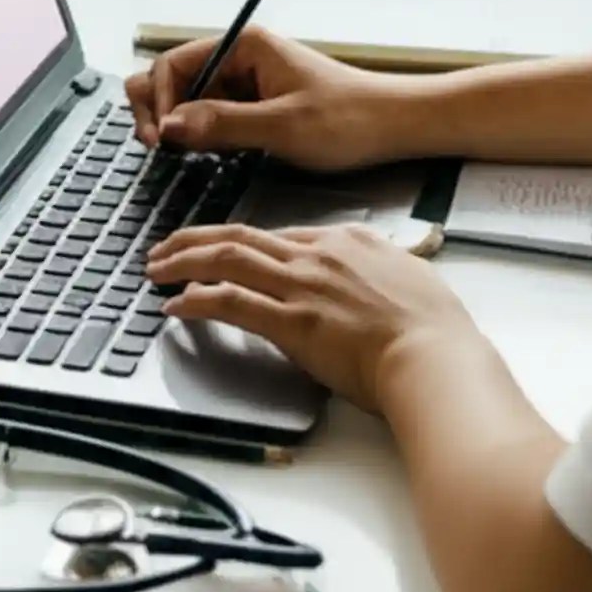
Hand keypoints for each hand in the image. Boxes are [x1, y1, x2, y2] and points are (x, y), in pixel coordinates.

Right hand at [125, 27, 392, 171]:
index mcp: (244, 48)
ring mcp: (245, 85)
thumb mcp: (282, 127)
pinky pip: (211, 119)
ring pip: (189, 102)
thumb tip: (170, 127)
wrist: (393, 128)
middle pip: (173, 80)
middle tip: (159, 149)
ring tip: (180, 155)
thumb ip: (222, 125)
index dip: (158, 100)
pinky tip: (202, 155)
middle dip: (159, 111)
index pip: (173, 64)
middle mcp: (239, 61)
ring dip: (178, 127)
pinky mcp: (254, 110)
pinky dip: (199, 137)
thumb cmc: (349, 120)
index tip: (160, 139)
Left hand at [146, 224, 473, 412]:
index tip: (223, 249)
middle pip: (242, 235)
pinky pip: (230, 301)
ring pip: (227, 258)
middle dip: (196, 239)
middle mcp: (319, 256)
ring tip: (157, 269)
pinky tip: (176, 305)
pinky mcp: (291, 322)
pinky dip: (196, 299)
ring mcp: (302, 286)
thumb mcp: (412, 279)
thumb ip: (382, 271)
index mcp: (349, 242)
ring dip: (184, 261)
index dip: (243, 241)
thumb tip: (376, 277)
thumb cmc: (433, 329)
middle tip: (167, 247)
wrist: (434, 356)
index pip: (280, 234)